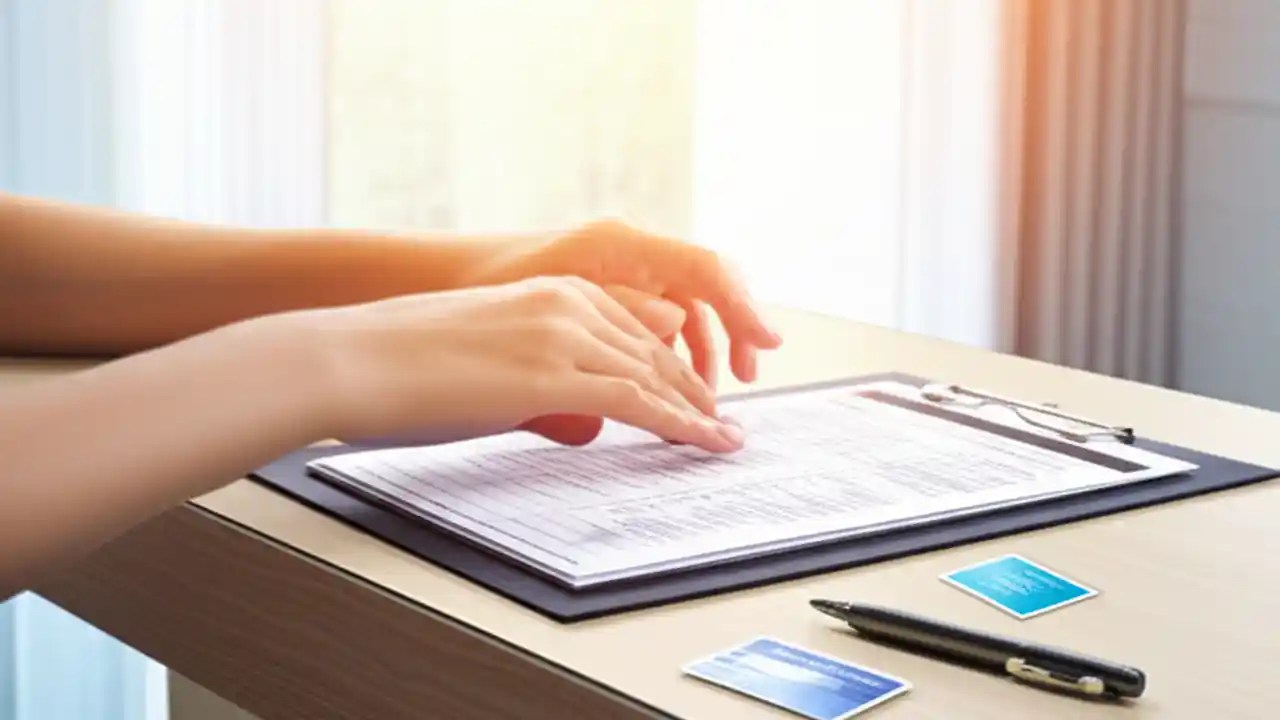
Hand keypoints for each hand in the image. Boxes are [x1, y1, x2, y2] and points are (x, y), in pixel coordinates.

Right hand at [296, 276, 743, 452]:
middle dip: (693, 388)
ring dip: (698, 412)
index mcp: (550, 289)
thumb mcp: (485, 355)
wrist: (352, 359)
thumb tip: (571, 412)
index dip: (670, 362)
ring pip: (654, 374)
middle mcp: (565, 302)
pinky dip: (682, 425)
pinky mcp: (553, 375)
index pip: (633, 326)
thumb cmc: (401, 365)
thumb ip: (536, 376)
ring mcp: (562, 335)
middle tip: (721, 420)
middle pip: (653, 349)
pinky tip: (706, 443)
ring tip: (725, 439)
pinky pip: (639, 401)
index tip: (692, 390)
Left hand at [462, 220, 782, 387]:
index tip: (765, 348)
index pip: (704, 271)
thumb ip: (586, 363)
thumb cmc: (473, 297)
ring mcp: (611, 270)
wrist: (421, 288)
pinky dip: (664, 350)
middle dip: (730, 336)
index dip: (742, 309)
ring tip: (701, 399)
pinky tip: (660, 389)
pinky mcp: (596, 293)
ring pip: (680, 309)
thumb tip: (629, 400)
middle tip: (740, 383)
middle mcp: (622, 251)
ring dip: (696, 352)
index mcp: (616, 246)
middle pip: (703, 289)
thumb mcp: (532, 330)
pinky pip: (650, 318)